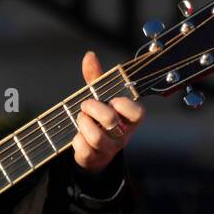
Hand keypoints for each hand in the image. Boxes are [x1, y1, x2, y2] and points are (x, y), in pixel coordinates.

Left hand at [73, 51, 144, 172]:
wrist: (94, 151)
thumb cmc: (99, 119)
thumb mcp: (101, 98)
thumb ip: (97, 78)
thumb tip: (90, 55)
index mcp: (131, 119)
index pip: (137, 112)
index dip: (123, 104)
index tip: (112, 100)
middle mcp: (124, 134)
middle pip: (110, 120)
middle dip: (92, 108)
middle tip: (86, 105)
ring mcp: (110, 148)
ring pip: (96, 136)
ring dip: (82, 123)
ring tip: (80, 119)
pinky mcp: (94, 158)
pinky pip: (82, 148)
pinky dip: (75, 140)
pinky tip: (77, 136)